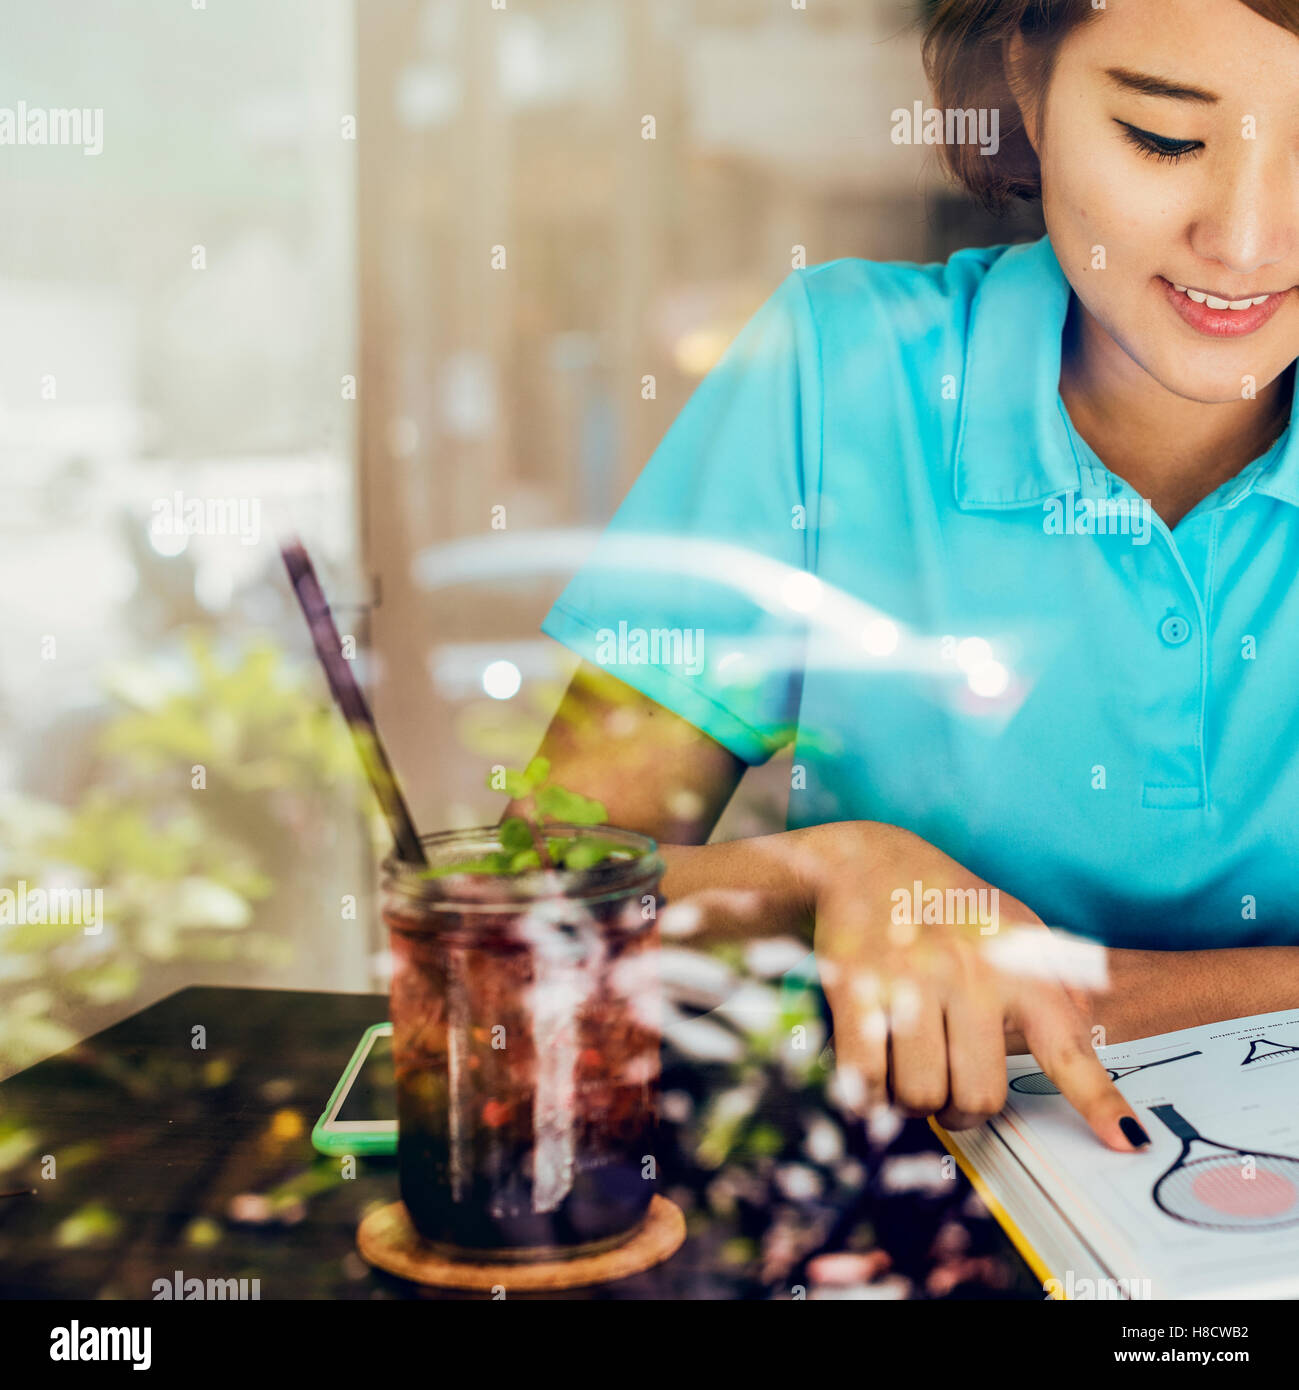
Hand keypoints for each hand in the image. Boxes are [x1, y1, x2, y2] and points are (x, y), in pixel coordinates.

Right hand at [809, 822, 1149, 1151]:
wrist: (864, 859)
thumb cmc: (946, 902)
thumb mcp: (1013, 922)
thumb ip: (1055, 974)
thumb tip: (1087, 1023)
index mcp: (1016, 967)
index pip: (1067, 1047)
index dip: (1098, 1101)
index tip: (1128, 1141)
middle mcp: (968, 975)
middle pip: (977, 1097)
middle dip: (961, 1109)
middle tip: (949, 1091)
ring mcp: (909, 982)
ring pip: (919, 1095)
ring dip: (912, 1099)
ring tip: (908, 1068)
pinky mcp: (855, 990)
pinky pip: (867, 1079)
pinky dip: (869, 1092)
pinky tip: (872, 1070)